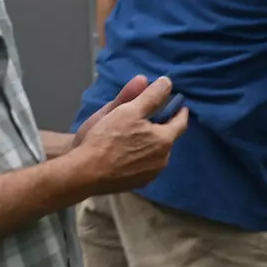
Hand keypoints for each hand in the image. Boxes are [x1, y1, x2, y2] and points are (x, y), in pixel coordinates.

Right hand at [68, 75, 187, 194]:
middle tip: (147, 120)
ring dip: (150, 144)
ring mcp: (151, 175)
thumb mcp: (128, 110)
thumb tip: (166, 82)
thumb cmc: (107, 138)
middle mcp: (163, 160)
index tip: (179, 106)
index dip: (180, 113)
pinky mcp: (137, 185)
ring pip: (156, 154)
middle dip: (161, 128)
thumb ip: (150, 96)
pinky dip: (140, 158)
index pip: (181, 123)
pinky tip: (125, 154)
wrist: (84, 172)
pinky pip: (144, 166)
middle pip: (167, 139)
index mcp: (164, 140)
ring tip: (132, 137)